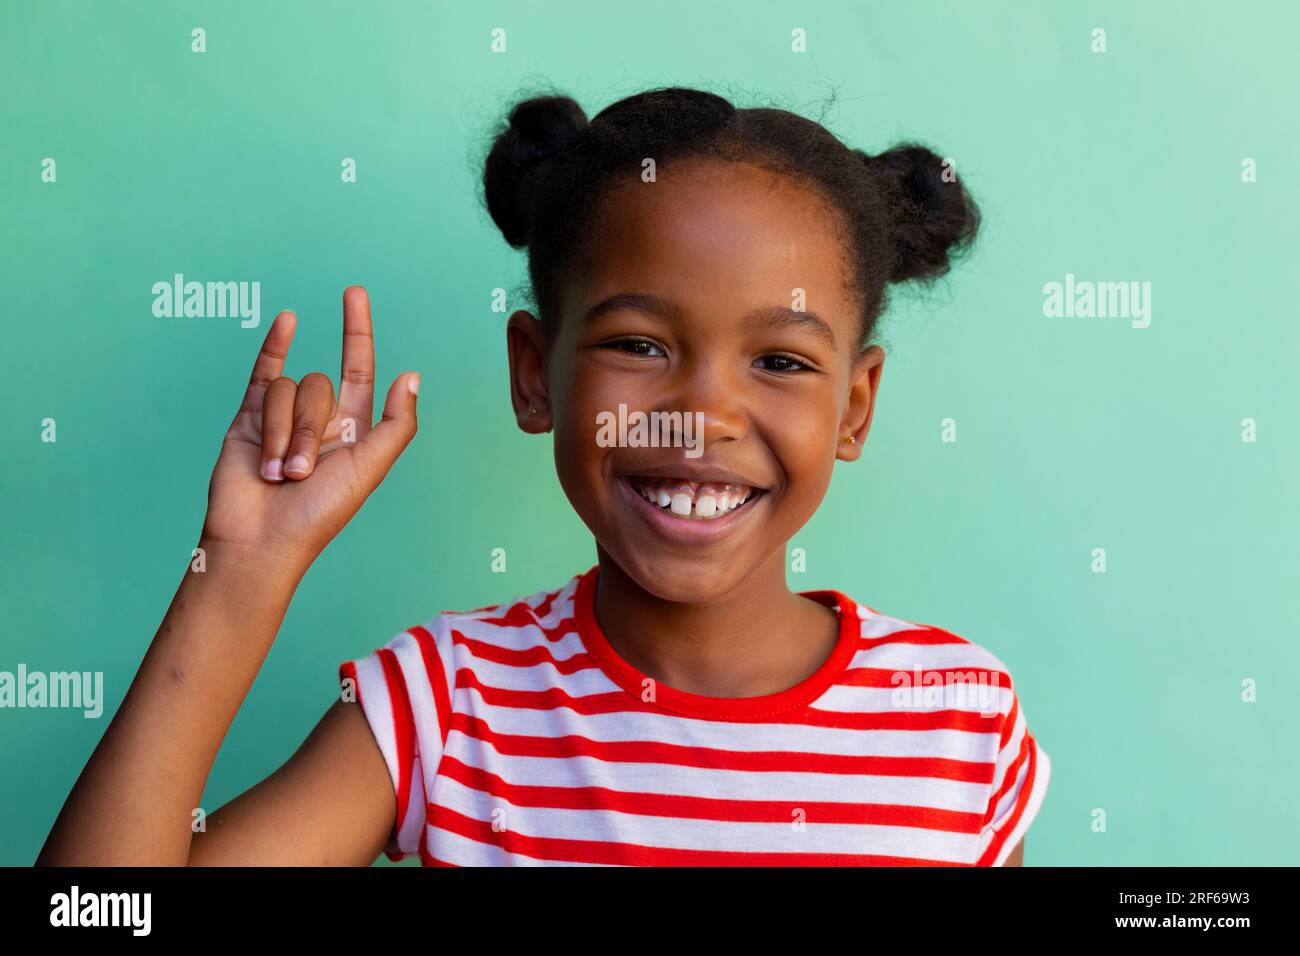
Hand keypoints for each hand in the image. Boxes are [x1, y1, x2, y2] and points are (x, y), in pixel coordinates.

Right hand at [200, 286, 418, 568]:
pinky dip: (273, 347)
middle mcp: (319, 419)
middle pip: (320, 385)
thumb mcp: (369, 469)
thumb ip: (396, 424)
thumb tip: (411, 375)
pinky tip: (287, 322)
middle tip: (298, 473)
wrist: (259, 540)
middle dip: (307, 428)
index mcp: (353, 430)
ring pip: (287, 389)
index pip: (359, 370)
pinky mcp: (248, 418)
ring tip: (276, 474)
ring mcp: (281, 416)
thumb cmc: (319, 513)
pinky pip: (263, 374)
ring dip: (281, 433)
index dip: (358, 332)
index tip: (354, 293)